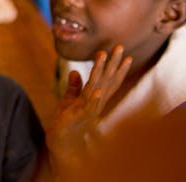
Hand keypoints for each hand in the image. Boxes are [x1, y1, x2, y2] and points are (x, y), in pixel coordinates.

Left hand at [46, 45, 131, 174]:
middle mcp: (97, 102)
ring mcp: (90, 109)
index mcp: (96, 97)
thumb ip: (74, 87)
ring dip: (101, 72)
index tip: (125, 53)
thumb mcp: (69, 100)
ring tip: (105, 56)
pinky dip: (94, 98)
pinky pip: (89, 106)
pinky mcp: (80, 116)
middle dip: (114, 63)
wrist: (60, 140)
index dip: (117, 67)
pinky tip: (98, 90)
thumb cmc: (67, 120)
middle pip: (108, 80)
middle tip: (120, 46)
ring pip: (98, 88)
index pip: (109, 80)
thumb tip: (75, 71)